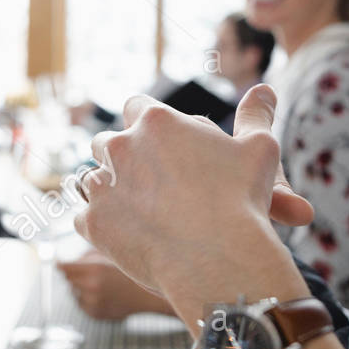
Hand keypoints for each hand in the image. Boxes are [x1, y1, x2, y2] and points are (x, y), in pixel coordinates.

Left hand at [60, 250, 173, 319]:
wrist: (147, 296)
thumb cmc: (131, 273)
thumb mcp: (111, 256)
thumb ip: (88, 256)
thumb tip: (71, 261)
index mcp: (94, 270)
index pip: (64, 268)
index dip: (61, 265)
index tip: (59, 264)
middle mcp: (91, 287)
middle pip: (68, 280)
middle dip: (75, 276)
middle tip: (89, 273)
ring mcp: (93, 303)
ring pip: (74, 293)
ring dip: (81, 288)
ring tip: (101, 285)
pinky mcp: (95, 314)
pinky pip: (81, 305)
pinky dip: (87, 300)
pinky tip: (103, 295)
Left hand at [75, 84, 309, 325]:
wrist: (218, 258)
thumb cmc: (241, 200)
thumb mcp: (259, 149)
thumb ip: (256, 116)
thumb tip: (264, 90)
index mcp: (157, 120)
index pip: (135, 106)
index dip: (145, 123)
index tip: (156, 141)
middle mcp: (121, 145)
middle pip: (106, 141)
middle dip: (121, 156)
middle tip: (143, 178)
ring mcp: (101, 184)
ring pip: (91, 179)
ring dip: (108, 190)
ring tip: (133, 209)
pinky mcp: (92, 222)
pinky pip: (84, 217)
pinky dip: (102, 225)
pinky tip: (124, 235)